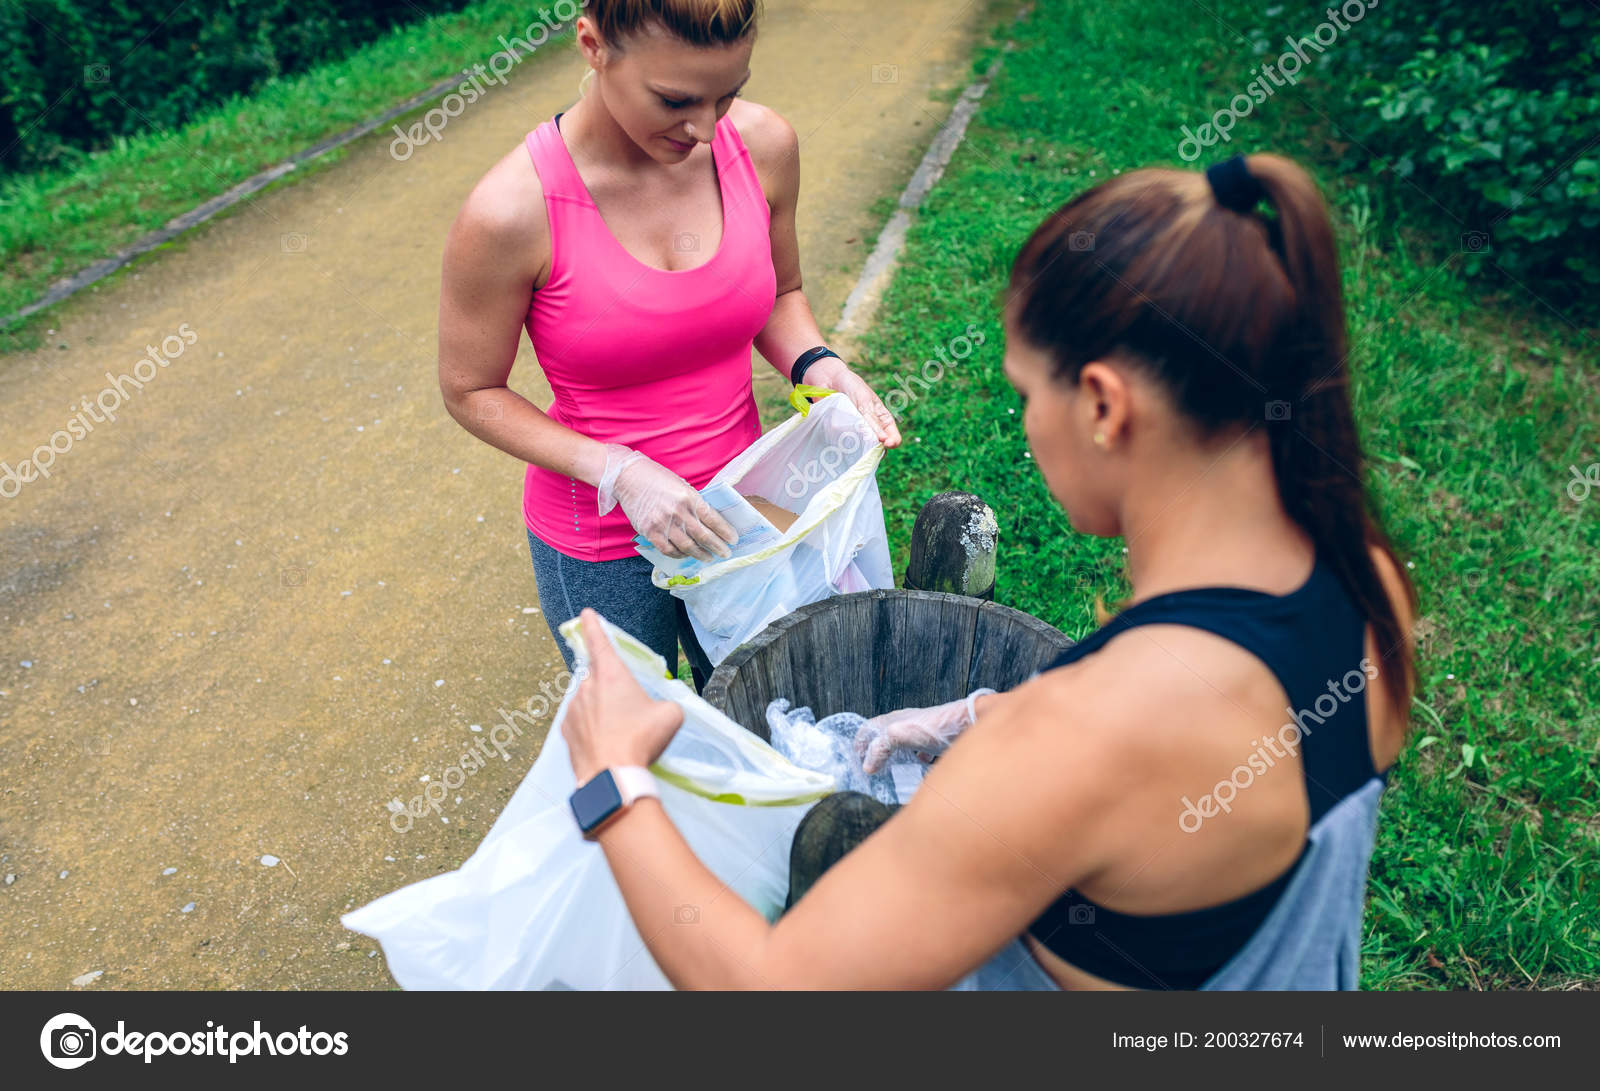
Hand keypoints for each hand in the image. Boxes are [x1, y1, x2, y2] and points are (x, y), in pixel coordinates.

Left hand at [563, 609, 684, 785]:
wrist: (613, 776)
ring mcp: (573, 709)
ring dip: (601, 711)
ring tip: (620, 733)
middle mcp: (587, 687)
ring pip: (589, 702)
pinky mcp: (566, 731)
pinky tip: (606, 743)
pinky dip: (591, 729)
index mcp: (611, 675)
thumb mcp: (670, 715)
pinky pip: (580, 723)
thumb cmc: (641, 741)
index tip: (586, 614)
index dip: (593, 625)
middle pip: (598, 677)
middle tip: (628, 709)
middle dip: (611, 688)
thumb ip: (666, 703)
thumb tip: (662, 709)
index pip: (599, 641)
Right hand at [596, 444, 737, 560]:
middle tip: (726, 554)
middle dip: (717, 547)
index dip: (725, 531)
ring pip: (687, 546)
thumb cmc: (657, 479)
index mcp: (689, 497)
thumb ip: (694, 502)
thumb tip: (709, 520)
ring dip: (700, 554)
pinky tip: (685, 555)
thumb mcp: (681, 485)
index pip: (712, 518)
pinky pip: (668, 549)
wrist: (628, 477)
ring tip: (708, 557)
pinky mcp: (649, 531)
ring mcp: (663, 523)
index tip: (733, 540)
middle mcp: (678, 511)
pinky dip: (679, 554)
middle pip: (703, 536)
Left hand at [804, 358, 902, 447]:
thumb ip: (873, 421)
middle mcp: (871, 429)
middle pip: (877, 448)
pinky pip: (844, 446)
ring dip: (856, 448)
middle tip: (866, 446)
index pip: (893, 437)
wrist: (828, 379)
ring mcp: (856, 433)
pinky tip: (838, 441)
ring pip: (861, 450)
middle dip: (873, 450)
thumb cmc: (851, 386)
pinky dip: (842, 444)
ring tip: (849, 440)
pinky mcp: (841, 435)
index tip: (885, 443)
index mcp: (882, 420)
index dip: (892, 442)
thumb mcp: (865, 402)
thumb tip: (884, 440)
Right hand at [852, 688, 995, 774]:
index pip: (870, 728)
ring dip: (896, 757)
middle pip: (886, 736)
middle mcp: (907, 724)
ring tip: (892, 772)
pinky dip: (917, 760)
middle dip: (877, 751)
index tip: (856, 758)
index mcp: (895, 720)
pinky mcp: (938, 742)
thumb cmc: (936, 726)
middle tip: (871, 768)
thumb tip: (867, 766)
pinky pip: (923, 751)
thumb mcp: (901, 735)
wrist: (970, 723)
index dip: (860, 742)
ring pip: (904, 744)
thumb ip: (881, 748)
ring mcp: (923, 733)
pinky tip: (920, 767)